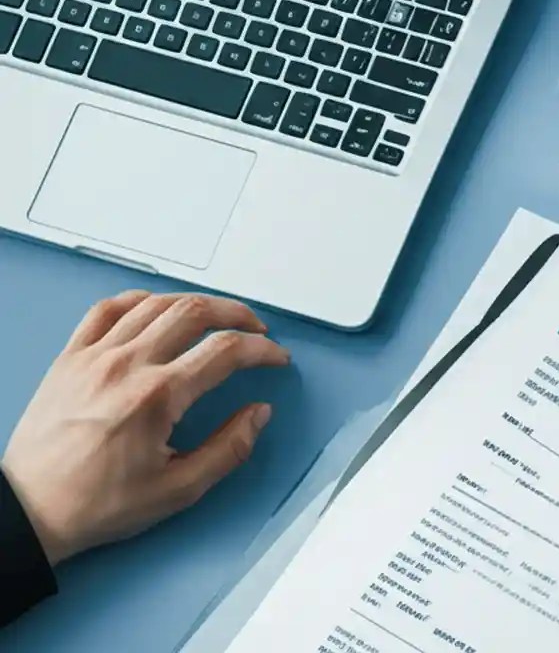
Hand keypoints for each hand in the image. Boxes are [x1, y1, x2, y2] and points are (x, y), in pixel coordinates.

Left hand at [1, 291, 289, 564]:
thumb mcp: (179, 490)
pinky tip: (156, 308)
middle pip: (194, 312)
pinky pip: (107, 309)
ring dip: (195, 302)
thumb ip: (229, 449)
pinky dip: (139, 300)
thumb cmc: (96, 504)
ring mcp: (94, 357)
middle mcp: (126, 366)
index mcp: (157, 398)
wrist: (31, 510)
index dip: (261, 349)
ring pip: (155, 303)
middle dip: (236, 314)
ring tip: (215, 315)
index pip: (225, 351)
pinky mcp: (70, 358)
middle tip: (254, 328)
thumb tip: (258, 415)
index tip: (274, 357)